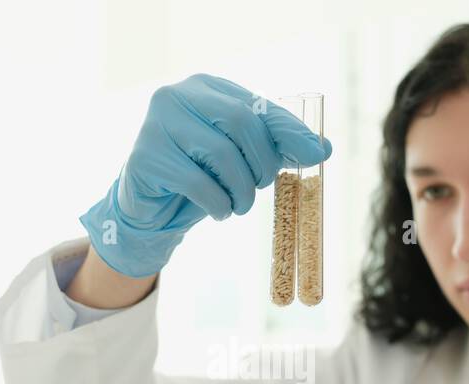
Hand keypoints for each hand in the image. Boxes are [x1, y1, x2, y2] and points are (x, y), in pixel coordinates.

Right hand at [79, 73, 331, 277]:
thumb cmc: (200, 178)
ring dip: (241, 190)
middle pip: (240, 121)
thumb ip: (278, 149)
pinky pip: (196, 182)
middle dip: (262, 162)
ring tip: (238, 206)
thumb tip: (324, 148)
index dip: (289, 131)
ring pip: (221, 153)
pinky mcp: (145, 157)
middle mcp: (178, 96)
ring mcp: (157, 124)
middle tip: (260, 188)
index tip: (316, 155)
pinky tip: (218, 211)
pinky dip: (217, 203)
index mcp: (206, 88)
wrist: (150, 210)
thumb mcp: (242, 160)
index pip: (257, 105)